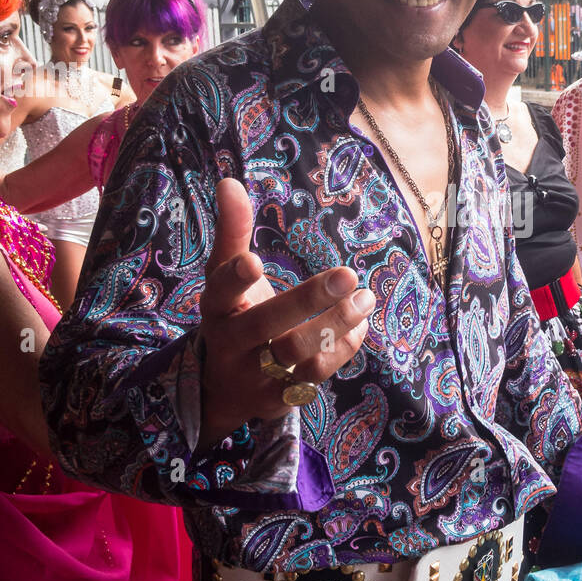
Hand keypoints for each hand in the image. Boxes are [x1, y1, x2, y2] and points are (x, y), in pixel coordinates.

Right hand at [197, 178, 374, 446]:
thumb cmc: (233, 314)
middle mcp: (232, 343)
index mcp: (217, 308)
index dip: (235, 279)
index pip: (219, 291)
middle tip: (348, 274)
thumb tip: (229, 181)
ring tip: (364, 297)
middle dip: (308, 301)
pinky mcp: (280, 398)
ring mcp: (256, 374)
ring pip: (297, 353)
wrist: (223, 388)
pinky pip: (316, 375)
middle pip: (266, 324)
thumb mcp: (223, 275)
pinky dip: (343, 349)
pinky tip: (360, 324)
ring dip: (336, 325)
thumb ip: (232, 231)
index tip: (255, 261)